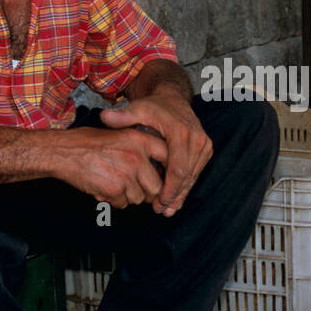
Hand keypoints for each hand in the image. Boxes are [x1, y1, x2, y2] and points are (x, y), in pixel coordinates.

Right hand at [57, 127, 168, 208]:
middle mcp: (137, 157)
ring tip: (114, 183)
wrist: (63, 151)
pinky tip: (104, 187)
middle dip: (148, 191)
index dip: (167, 172)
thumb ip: (142, 148)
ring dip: (129, 196)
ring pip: (140, 198)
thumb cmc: (89, 143)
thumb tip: (161, 168)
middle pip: (157, 186)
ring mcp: (127, 174)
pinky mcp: (115, 190)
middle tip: (134, 186)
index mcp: (140, 140)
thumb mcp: (120, 134)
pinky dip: (115, 201)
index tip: (163, 178)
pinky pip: (123, 204)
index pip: (168, 158)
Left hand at [101, 89, 211, 215]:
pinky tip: (176, 200)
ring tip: (167, 210)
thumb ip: (122, 116)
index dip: (169, 188)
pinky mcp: (205, 150)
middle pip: (187, 176)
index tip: (158, 202)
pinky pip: (196, 172)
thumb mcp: (138, 109)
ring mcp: (203, 145)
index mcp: (180, 132)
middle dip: (174, 195)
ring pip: (193, 176)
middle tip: (161, 210)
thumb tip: (105, 117)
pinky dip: (186, 187)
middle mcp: (196, 139)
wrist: (174, 99)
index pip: (177, 167)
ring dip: (181, 194)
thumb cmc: (154, 107)